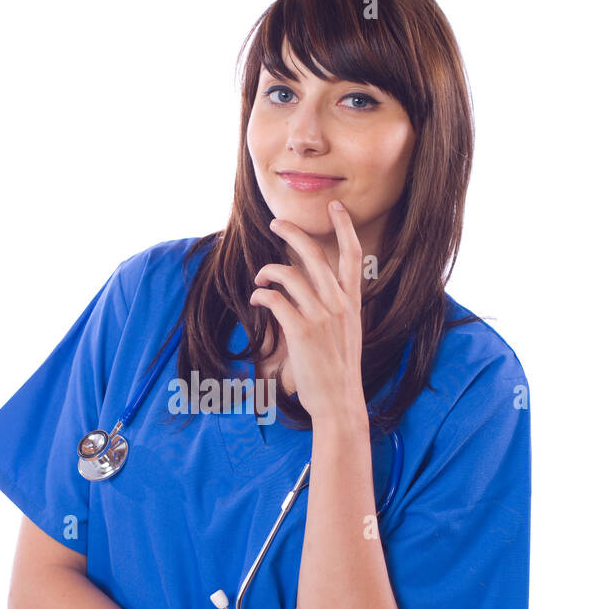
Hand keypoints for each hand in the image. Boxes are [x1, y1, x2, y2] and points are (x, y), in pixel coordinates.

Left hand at [249, 201, 364, 421]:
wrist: (340, 401)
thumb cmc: (340, 371)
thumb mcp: (349, 333)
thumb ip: (338, 310)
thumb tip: (322, 294)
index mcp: (352, 302)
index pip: (353, 255)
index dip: (344, 227)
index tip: (335, 207)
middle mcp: (338, 304)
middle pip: (314, 254)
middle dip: (293, 232)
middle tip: (276, 223)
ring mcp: (320, 316)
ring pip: (290, 273)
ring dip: (269, 270)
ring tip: (260, 278)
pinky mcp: (301, 330)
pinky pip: (275, 299)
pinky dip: (262, 294)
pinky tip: (257, 298)